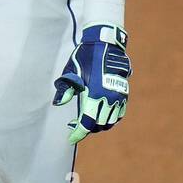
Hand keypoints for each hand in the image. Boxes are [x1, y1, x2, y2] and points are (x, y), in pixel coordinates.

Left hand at [53, 25, 130, 143]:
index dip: (79, 133)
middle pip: (98, 124)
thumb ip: (66, 88)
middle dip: (86, 128)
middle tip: (73, 125)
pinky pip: (118, 113)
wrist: (106, 44)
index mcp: (95, 94)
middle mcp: (109, 98)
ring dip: (98, 124)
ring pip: (110, 121)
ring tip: (85, 120)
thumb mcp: (71, 71)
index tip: (70, 139)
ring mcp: (119, 97)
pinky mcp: (124, 93)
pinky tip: (98, 113)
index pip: (87, 122)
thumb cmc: (85, 57)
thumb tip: (59, 103)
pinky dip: (109, 118)